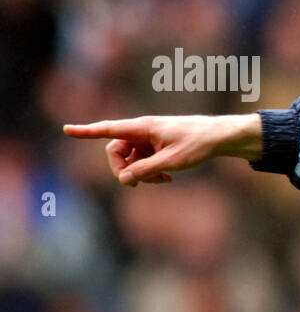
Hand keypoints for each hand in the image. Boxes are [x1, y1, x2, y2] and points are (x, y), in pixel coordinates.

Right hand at [63, 114, 261, 185]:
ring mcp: (150, 139)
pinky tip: (167, 179)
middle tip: (137, 183)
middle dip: (123, 169)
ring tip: (162, 181)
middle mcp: (143, 130)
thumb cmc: (198, 144)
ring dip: (140, 173)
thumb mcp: (171, 161)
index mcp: (143, 128)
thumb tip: (123, 179)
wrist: (221, 137)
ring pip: (131, 159)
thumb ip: (145, 170)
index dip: (87, 131)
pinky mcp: (158, 146)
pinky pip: (144, 160)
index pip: (109, 129)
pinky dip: (150, 171)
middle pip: (117, 151)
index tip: (67, 129)